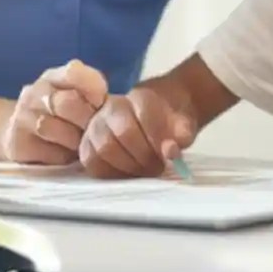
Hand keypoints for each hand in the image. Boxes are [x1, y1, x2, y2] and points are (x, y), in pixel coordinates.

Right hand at [3, 59, 108, 163]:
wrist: (20, 135)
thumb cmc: (62, 118)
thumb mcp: (77, 99)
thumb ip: (93, 97)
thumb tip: (116, 109)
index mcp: (53, 77)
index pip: (74, 71)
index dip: (93, 88)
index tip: (101, 104)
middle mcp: (35, 92)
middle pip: (67, 103)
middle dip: (87, 120)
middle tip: (94, 131)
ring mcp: (23, 116)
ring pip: (56, 128)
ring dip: (75, 141)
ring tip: (80, 144)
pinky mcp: (17, 142)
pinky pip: (48, 151)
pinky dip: (63, 156)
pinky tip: (65, 154)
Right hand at [79, 86, 194, 178]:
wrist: (158, 114)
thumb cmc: (170, 121)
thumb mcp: (185, 124)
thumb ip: (181, 135)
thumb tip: (170, 151)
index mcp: (141, 97)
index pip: (145, 116)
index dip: (157, 139)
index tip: (170, 155)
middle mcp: (114, 107)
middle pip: (123, 134)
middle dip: (143, 157)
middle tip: (157, 167)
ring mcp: (97, 123)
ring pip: (103, 149)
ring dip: (126, 167)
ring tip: (143, 171)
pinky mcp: (87, 142)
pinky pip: (90, 161)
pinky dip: (108, 172)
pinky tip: (125, 174)